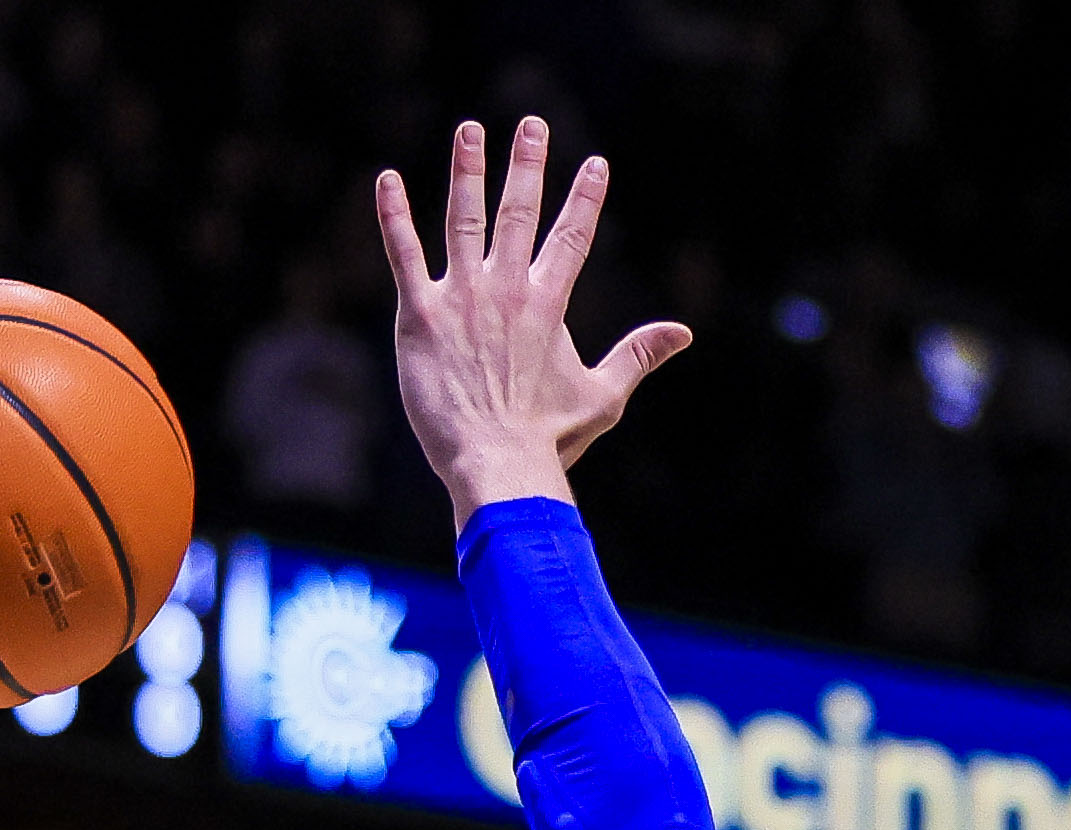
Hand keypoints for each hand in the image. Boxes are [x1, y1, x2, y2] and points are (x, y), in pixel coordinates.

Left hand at [376, 117, 691, 524]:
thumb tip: (683, 332)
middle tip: (531, 124)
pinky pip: (404, 254)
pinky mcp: (420, 315)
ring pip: (463, 218)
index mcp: (549, 304)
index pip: (572, 237)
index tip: (596, 164)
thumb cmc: (548, 438)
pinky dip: (394, 215)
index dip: (585, 198)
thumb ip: (639, 356)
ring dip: (467, 170)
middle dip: (527, 164)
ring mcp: (462, 297)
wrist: (496, 463)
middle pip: (519, 211)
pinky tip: (387, 180)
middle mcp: (507, 289)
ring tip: (469, 131)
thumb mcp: (602, 396)